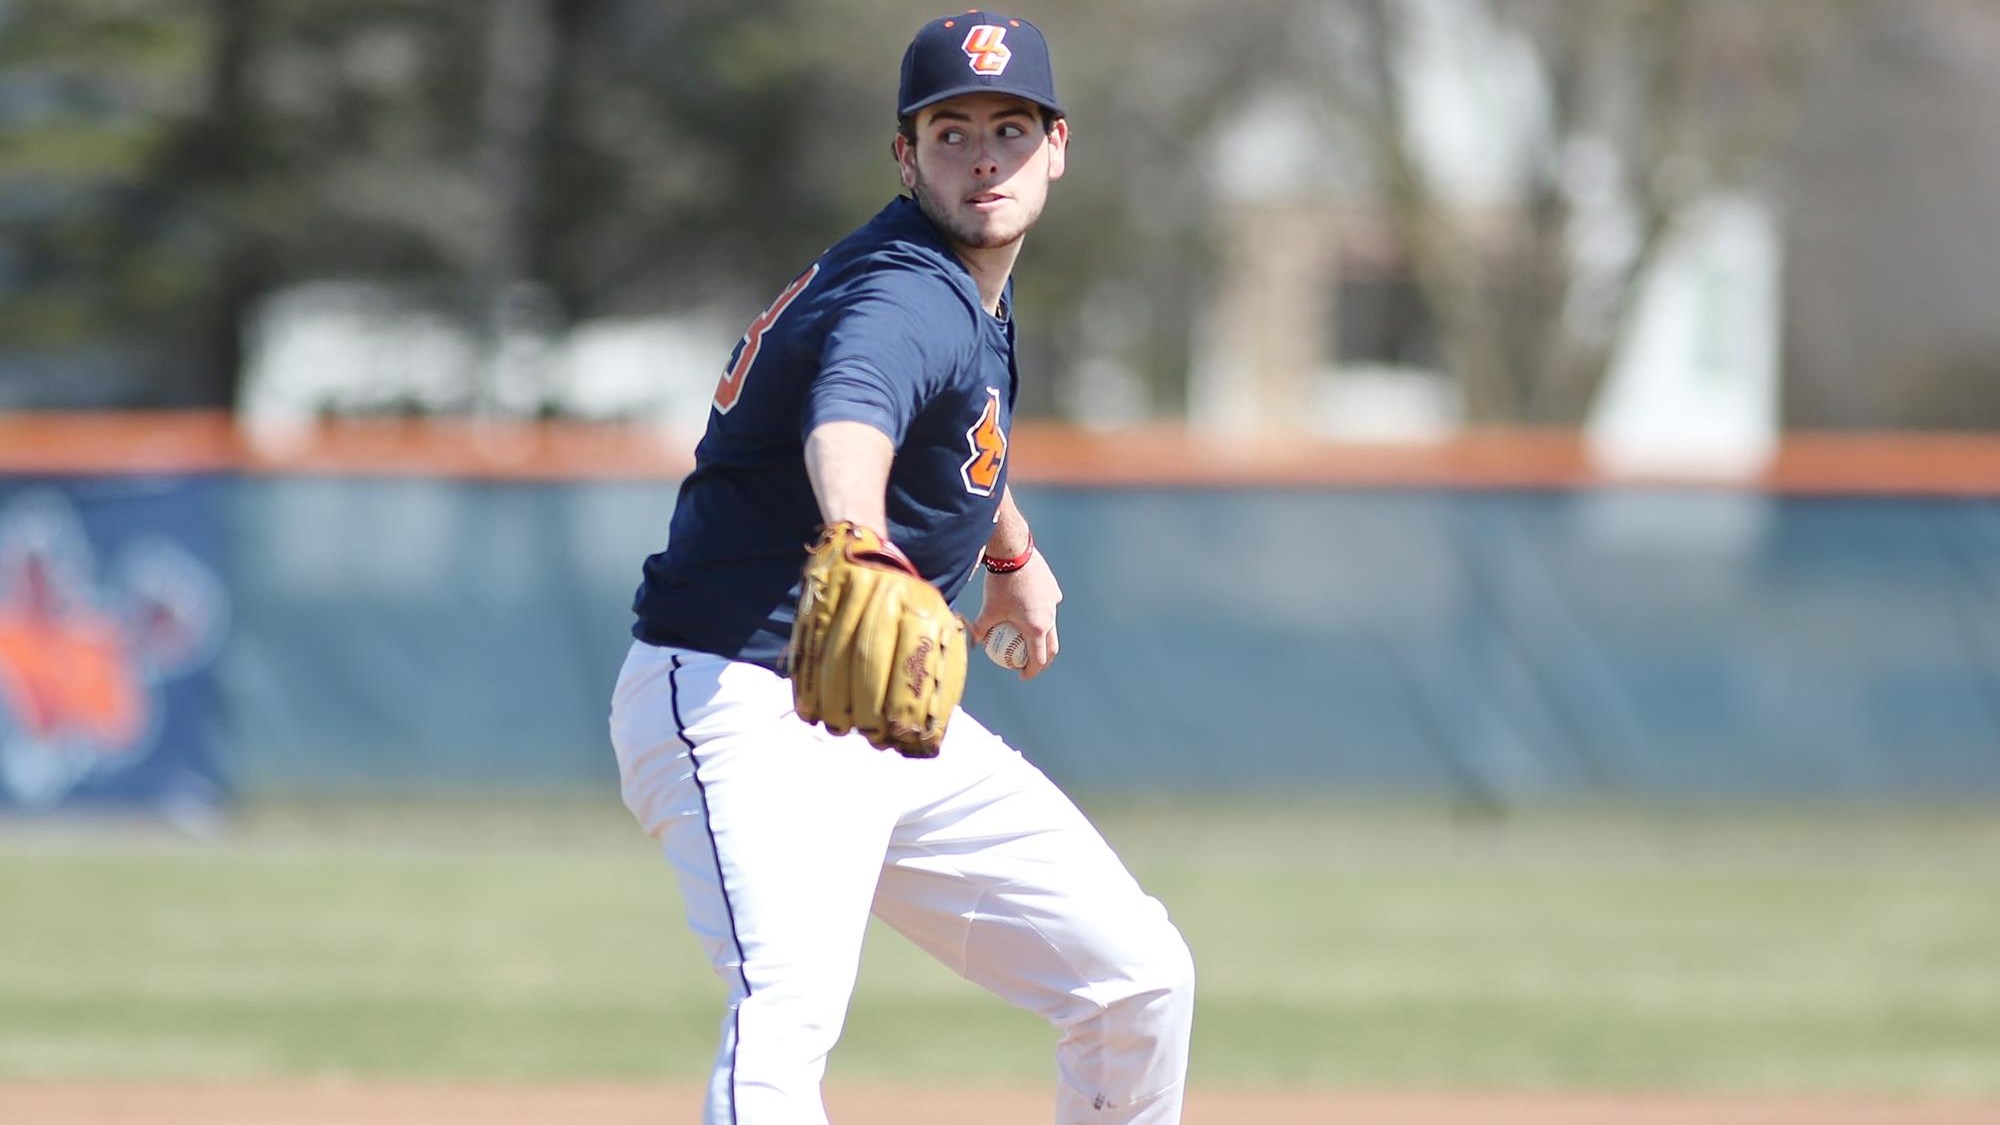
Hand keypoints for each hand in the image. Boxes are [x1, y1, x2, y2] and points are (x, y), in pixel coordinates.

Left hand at [969, 549, 1061, 679]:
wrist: (1015, 553)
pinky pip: (1048, 604)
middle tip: (1030, 663)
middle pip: (1052, 646)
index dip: (1031, 671)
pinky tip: (1027, 607)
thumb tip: (975, 641)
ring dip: (1042, 634)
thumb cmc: (1000, 585)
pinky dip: (1040, 611)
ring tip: (1029, 636)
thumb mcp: (988, 610)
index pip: (1039, 659)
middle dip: (1043, 659)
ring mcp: (1054, 602)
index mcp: (1037, 628)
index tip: (1021, 674)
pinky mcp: (1053, 588)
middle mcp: (1050, 617)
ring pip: (1051, 623)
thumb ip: (981, 629)